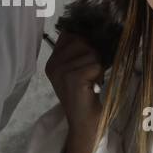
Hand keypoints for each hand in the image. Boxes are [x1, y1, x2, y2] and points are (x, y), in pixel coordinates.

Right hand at [45, 31, 105, 152]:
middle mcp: (53, 64)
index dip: (85, 40)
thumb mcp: (79, 71)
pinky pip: (95, 64)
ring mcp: (61, 71)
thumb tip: (95, 27)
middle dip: (93, 55)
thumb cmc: (87, 96)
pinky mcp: (73, 79)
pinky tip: (94, 87)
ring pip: (91, 52)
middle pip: (82, 40)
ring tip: (92, 82)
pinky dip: (100, 74)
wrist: (84, 124)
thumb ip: (81, 52)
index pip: (70, 34)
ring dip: (98, 66)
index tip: (90, 58)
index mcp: (52, 61)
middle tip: (91, 74)